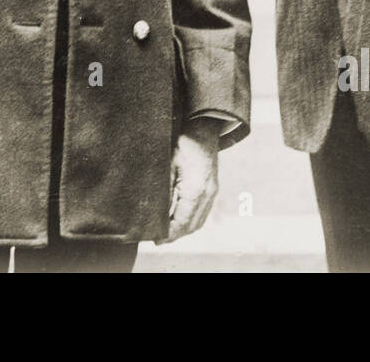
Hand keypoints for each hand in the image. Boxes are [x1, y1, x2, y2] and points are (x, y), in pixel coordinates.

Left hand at [159, 120, 219, 242]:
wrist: (204, 129)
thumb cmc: (184, 144)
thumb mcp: (168, 165)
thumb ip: (165, 190)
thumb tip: (157, 212)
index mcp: (195, 190)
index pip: (182, 222)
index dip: (169, 234)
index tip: (157, 240)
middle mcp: (207, 194)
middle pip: (192, 226)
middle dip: (176, 235)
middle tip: (159, 239)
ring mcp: (212, 192)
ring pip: (199, 221)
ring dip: (184, 229)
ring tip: (168, 233)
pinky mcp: (213, 189)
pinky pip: (203, 212)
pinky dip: (192, 220)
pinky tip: (180, 219)